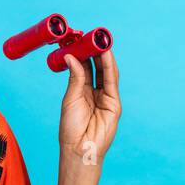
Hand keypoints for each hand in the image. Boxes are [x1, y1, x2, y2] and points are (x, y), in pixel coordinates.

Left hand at [59, 48, 120, 165]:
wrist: (79, 149)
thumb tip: (70, 57)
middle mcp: (94, 92)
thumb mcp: (71, 98)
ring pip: (105, 72)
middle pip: (96, 67)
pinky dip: (109, 67)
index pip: (84, 67)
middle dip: (94, 52)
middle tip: (91, 35)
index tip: (78, 38)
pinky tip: (105, 55)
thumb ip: (75, 78)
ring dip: (103, 56)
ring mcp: (105, 97)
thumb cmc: (71, 128)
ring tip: (99, 41)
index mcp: (80, 91)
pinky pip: (111, 82)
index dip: (82, 53)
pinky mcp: (114, 103)